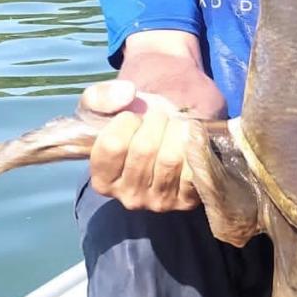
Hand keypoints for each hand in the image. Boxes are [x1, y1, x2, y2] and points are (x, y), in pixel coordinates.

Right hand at [80, 79, 200, 210]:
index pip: (113, 145)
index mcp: (103, 181)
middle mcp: (129, 197)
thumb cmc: (129, 128)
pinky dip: (197, 145)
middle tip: (160, 117)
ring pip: (171, 158)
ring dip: (177, 130)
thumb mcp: (101, 109)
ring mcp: (159, 202)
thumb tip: (127, 94)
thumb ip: (99, 97)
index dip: (127, 121)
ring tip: (175, 125)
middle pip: (144, 149)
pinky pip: (195, 169)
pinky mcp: (187, 199)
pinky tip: (191, 137)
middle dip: (156, 122)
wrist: (165, 139)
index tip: (134, 117)